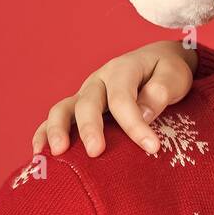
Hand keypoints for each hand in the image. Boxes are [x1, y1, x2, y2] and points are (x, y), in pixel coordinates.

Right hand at [31, 41, 198, 157]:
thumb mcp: (174, 75)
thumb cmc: (167, 71)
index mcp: (123, 69)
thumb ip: (162, 90)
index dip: (135, 124)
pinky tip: (39, 153)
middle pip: (88, 103)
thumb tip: (144, 113)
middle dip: (89, 128)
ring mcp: (86, 93)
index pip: (123, 98)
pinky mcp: (79, 107)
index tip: (152, 147)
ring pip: (63, 109)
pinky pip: (58, 118)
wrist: (158, 62)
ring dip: (58, 130)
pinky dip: (44, 133)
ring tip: (58, 153)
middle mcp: (99, 80)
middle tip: (96, 152)